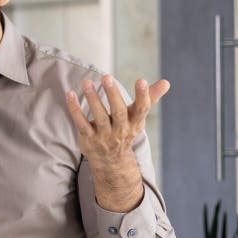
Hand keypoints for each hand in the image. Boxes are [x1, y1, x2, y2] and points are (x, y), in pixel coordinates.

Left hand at [65, 75, 169, 211]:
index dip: (143, 96)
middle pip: (118, 112)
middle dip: (113, 94)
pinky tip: (70, 94)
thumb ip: (149, 98)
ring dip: (93, 98)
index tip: (142, 80)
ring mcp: (104, 135)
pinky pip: (81, 123)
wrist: (112, 161)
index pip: (142, 109)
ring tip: (87, 82)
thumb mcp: (137, 117)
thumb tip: (166, 82)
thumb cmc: (125, 130)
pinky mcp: (88, 138)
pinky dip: (75, 109)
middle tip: (107, 76)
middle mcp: (121, 130)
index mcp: (134, 123)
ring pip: (99, 116)